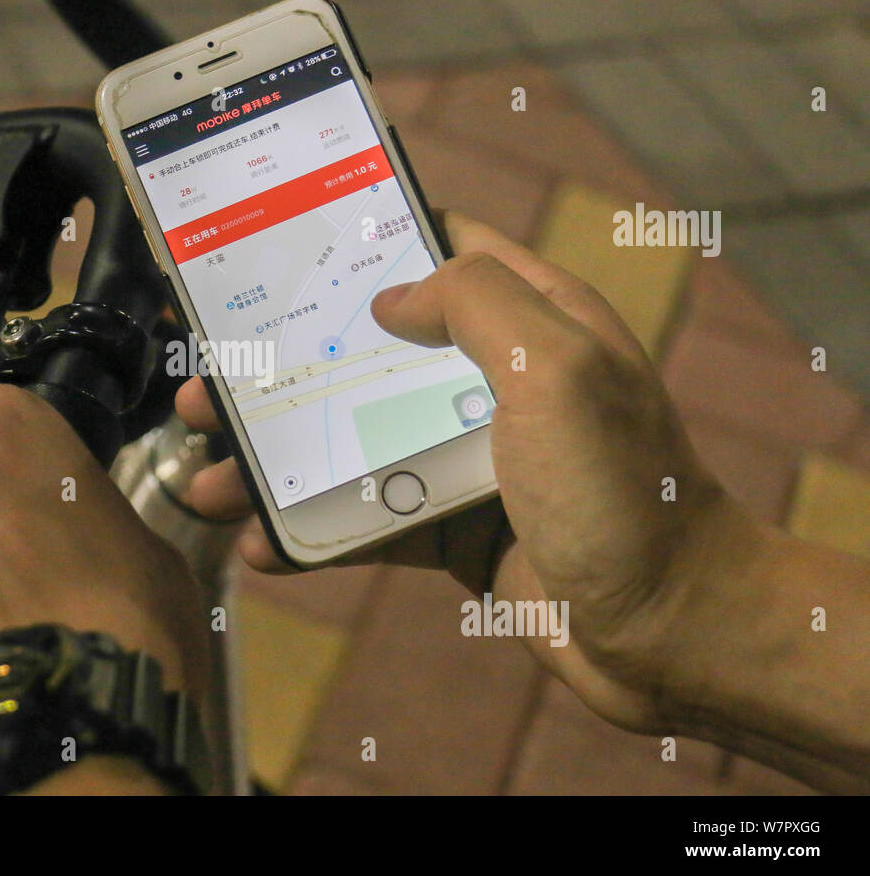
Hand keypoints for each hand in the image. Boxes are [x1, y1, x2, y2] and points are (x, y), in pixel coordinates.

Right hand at [177, 212, 734, 734]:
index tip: (282, 251)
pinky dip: (316, 531)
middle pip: (371, 353)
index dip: (364, 244)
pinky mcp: (456, 526)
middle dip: (287, 367)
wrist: (666, 631)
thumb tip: (391, 296)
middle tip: (211, 383)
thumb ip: (477, 304)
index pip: (443, 250)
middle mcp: (499, 379)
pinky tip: (264, 547)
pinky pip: (371, 517)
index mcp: (535, 319)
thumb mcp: (557, 370)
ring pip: (356, 439)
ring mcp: (473, 456)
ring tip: (209, 479)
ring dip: (281, 459)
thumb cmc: (623, 492)